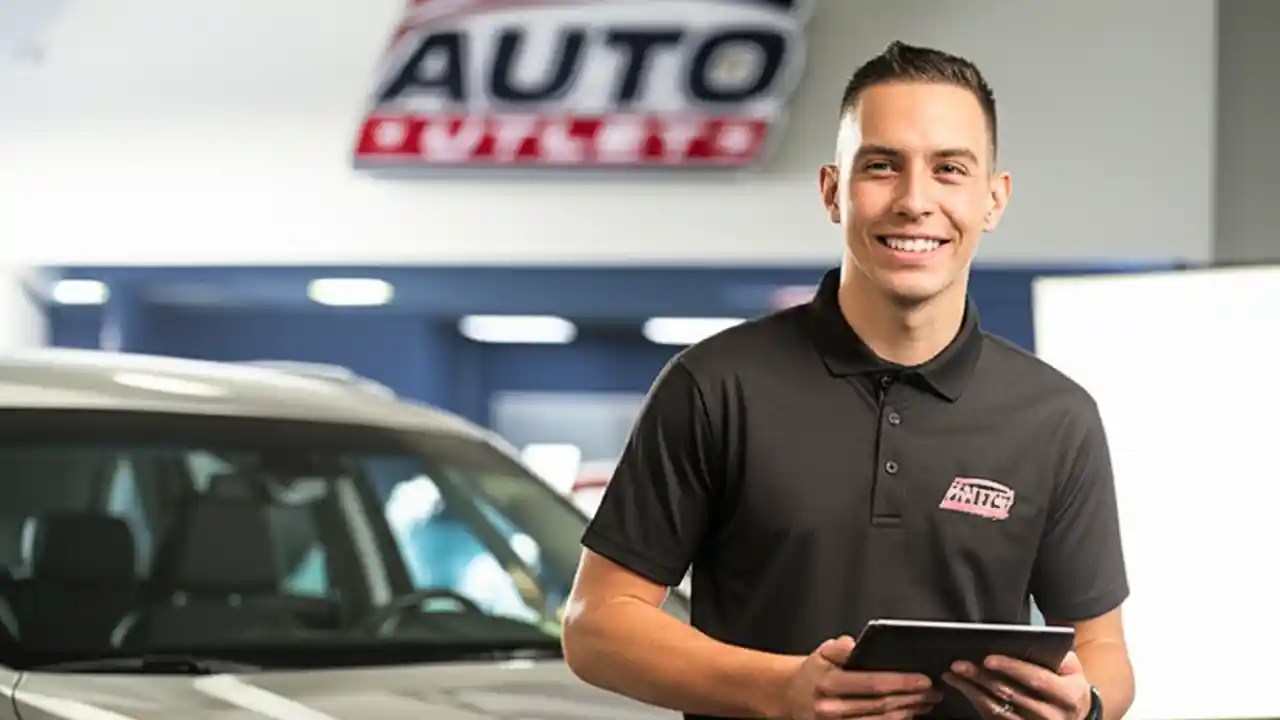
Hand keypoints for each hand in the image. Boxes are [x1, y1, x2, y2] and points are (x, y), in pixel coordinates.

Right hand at [782, 635, 943, 718]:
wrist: (791, 695)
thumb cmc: (814, 671)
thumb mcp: (822, 652)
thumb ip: (840, 647)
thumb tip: (856, 644)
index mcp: (827, 682)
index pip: (870, 684)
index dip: (899, 682)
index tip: (922, 679)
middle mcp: (830, 708)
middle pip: (879, 705)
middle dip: (910, 698)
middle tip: (933, 691)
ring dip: (908, 713)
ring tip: (927, 702)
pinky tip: (909, 714)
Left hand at [942, 650, 1092, 718]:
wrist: (1077, 714)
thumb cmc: (1068, 684)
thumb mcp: (1071, 669)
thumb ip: (1057, 654)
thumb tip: (1033, 640)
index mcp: (1068, 695)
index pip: (1036, 679)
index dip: (1011, 668)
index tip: (988, 659)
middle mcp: (1052, 715)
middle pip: (1011, 694)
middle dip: (982, 677)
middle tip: (960, 664)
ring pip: (998, 709)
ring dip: (972, 690)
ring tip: (954, 674)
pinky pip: (994, 717)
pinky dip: (975, 701)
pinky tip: (962, 687)